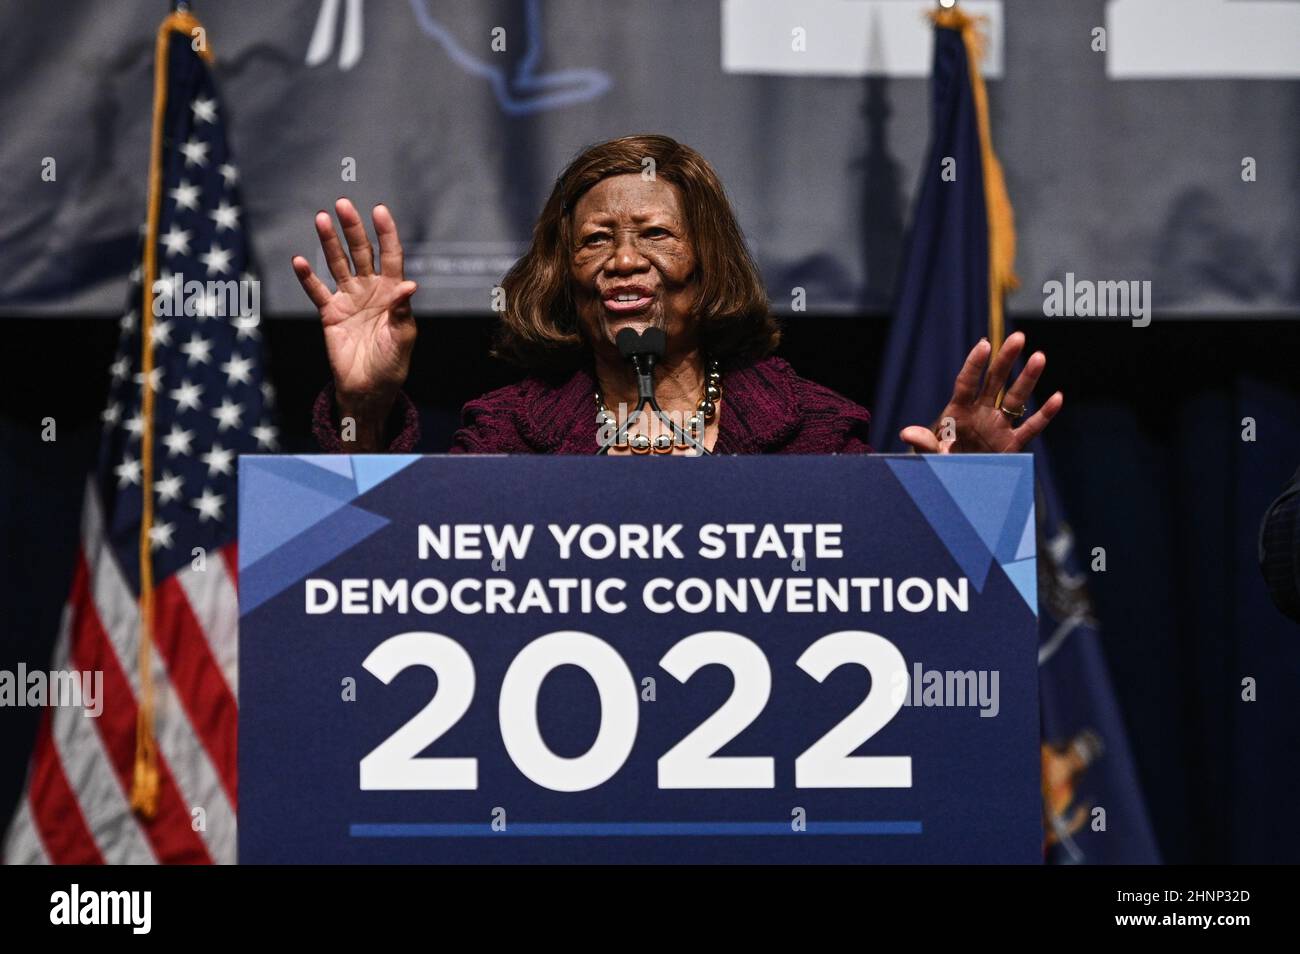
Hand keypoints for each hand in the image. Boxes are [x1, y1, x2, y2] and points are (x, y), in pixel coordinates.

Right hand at [292, 199, 416, 438]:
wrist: (368, 388)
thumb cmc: (392, 364)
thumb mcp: (403, 339)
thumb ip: (403, 312)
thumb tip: (410, 285)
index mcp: (393, 293)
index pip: (391, 256)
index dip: (386, 233)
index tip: (380, 210)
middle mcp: (371, 290)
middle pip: (362, 253)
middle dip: (353, 229)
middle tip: (343, 204)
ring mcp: (349, 299)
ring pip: (338, 264)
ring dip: (329, 243)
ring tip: (321, 219)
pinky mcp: (331, 313)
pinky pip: (317, 291)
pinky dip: (308, 277)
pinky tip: (299, 261)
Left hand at [899, 331, 1062, 453]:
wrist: (956, 488)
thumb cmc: (939, 466)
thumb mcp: (930, 456)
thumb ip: (924, 443)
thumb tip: (907, 432)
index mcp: (957, 412)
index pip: (967, 383)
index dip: (974, 364)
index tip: (984, 344)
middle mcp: (980, 414)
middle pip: (995, 382)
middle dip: (1006, 360)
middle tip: (1018, 338)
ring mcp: (998, 427)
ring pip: (1016, 399)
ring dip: (1028, 379)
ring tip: (1040, 356)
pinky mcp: (1012, 445)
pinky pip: (1031, 428)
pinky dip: (1044, 414)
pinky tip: (1057, 397)